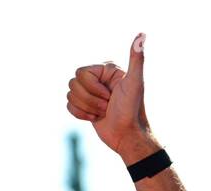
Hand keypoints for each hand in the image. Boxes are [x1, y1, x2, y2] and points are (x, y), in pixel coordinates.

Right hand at [66, 33, 153, 160]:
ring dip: (87, 108)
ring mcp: (90, 92)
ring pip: (70, 95)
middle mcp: (97, 79)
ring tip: (103, 113)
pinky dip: (80, 115)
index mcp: (106, 70)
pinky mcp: (85, 106)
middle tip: (108, 106)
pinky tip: (95, 119)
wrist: (128, 136)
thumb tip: (142, 34)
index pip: (81, 73)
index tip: (110, 97)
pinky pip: (69, 106)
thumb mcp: (135, 83)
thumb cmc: (132, 110)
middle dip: (90, 99)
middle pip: (73, 83)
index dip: (93, 88)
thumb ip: (137, 59)